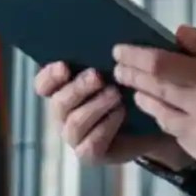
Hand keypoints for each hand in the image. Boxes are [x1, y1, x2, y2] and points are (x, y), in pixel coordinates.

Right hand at [33, 61, 188, 167]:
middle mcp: (64, 113)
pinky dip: (106, 127)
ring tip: (116, 95)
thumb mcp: (120, 69)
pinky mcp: (89, 153)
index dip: (49, 76)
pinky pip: (90, 144)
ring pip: (74, 123)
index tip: (64, 66)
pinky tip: (120, 114)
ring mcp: (74, 136)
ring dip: (95, 107)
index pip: (43, 84)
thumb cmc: (130, 88)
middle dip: (78, 88)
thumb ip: (108, 56)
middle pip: (58, 103)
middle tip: (98, 77)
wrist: (152, 121)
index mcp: (64, 89)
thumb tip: (109, 41)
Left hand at [112, 25, 195, 179]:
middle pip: (153, 91)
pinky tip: (172, 113)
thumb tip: (178, 33)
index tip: (119, 49)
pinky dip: (171, 122)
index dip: (134, 56)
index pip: (158, 65)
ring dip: (149, 101)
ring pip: (161, 117)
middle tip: (120, 67)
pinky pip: (179, 137)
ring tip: (143, 90)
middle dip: (132, 77)